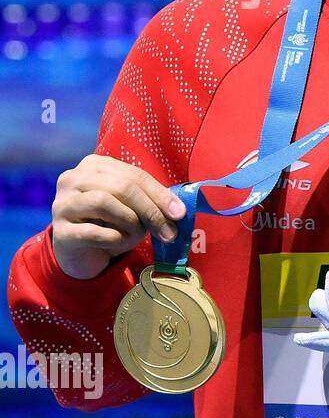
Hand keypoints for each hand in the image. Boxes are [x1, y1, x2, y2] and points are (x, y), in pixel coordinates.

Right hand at [52, 155, 186, 279]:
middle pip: (122, 187)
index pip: (135, 175)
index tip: (179, 214)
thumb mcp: (133, 207)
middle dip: (150, 210)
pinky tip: (119, 243)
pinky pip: (93, 232)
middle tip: (167, 231)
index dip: (160, 195)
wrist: (82, 252)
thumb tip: (178, 211)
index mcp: (95, 165)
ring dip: (130, 223)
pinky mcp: (60, 231)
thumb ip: (152, 202)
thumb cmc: (112, 223)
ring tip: (138, 235)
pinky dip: (114, 239)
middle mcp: (73, 178)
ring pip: (104, 203)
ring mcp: (62, 203)